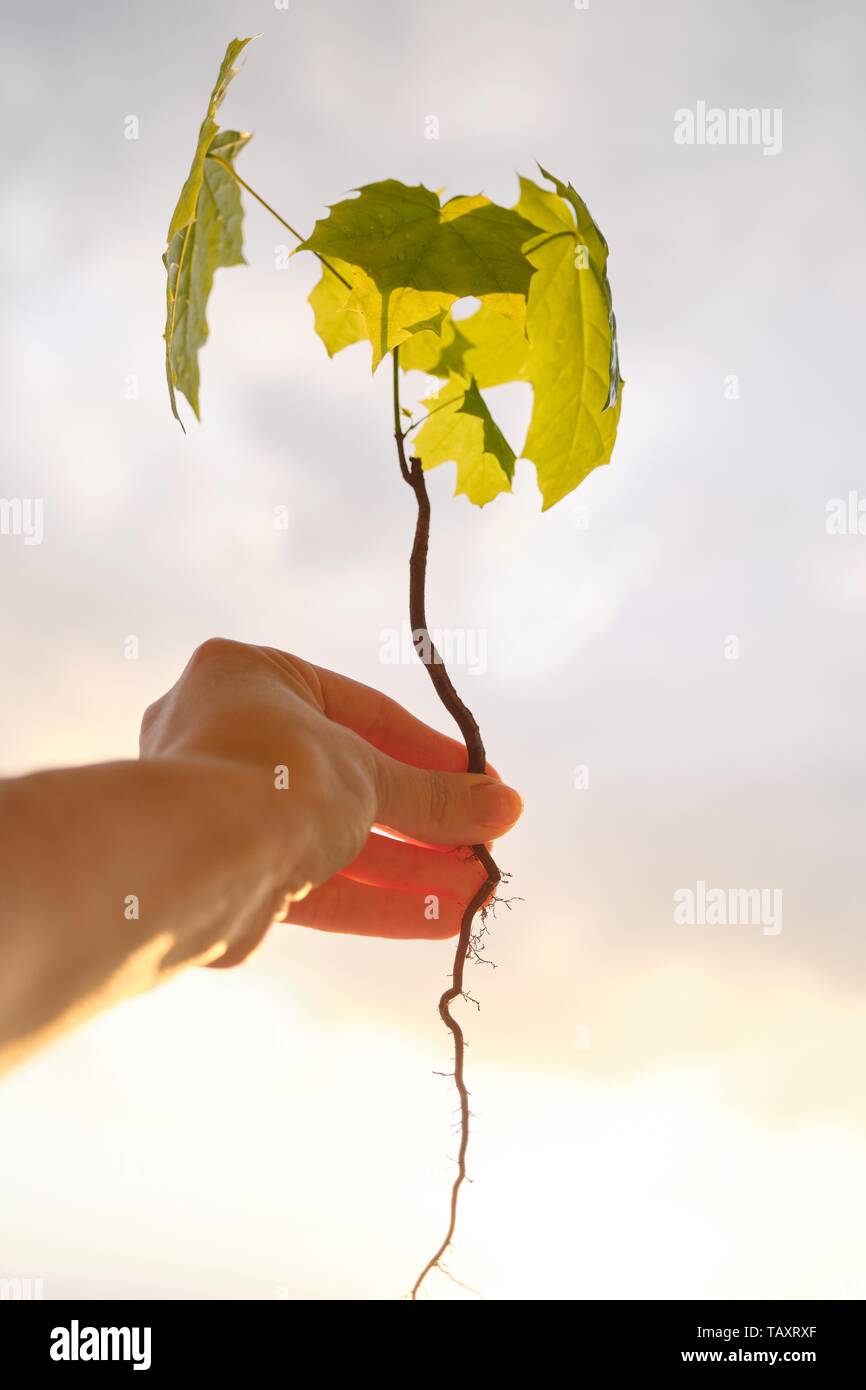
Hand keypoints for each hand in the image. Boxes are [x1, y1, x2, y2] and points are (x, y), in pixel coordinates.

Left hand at [140, 639, 522, 954]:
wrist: (191, 860)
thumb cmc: (276, 778)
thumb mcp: (371, 775)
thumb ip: (437, 795)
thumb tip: (506, 806)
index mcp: (248, 676)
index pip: (360, 711)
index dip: (431, 753)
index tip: (486, 785)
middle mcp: (226, 737)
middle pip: (350, 780)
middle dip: (425, 820)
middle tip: (485, 842)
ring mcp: (223, 809)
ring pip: (335, 839)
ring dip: (410, 868)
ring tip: (478, 891)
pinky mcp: (227, 878)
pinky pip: (313, 883)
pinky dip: (375, 899)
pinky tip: (440, 918)